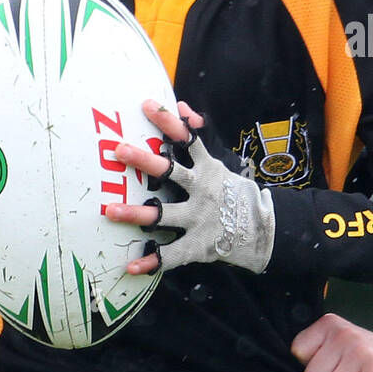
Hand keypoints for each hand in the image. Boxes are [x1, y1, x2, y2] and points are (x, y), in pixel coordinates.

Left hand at [105, 99, 274, 275]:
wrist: (263, 230)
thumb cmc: (232, 195)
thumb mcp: (218, 164)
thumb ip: (196, 137)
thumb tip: (182, 106)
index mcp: (207, 169)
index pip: (187, 139)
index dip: (168, 121)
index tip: (147, 105)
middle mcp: (202, 191)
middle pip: (170, 172)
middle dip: (144, 160)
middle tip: (118, 149)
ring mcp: (199, 219)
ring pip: (163, 214)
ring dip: (135, 213)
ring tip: (110, 210)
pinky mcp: (198, 245)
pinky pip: (171, 255)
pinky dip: (152, 262)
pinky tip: (130, 266)